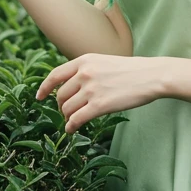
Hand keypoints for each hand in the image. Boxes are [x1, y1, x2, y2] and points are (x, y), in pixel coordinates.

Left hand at [35, 53, 166, 134]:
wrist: (151, 75)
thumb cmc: (130, 70)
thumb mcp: (104, 62)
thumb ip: (86, 70)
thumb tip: (70, 86)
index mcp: (85, 60)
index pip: (55, 75)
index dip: (44, 87)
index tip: (39, 97)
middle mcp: (85, 73)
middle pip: (61, 95)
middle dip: (61, 106)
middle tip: (68, 112)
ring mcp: (91, 89)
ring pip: (67, 108)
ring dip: (67, 117)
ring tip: (73, 120)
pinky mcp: (99, 105)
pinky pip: (76, 119)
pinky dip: (71, 126)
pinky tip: (72, 129)